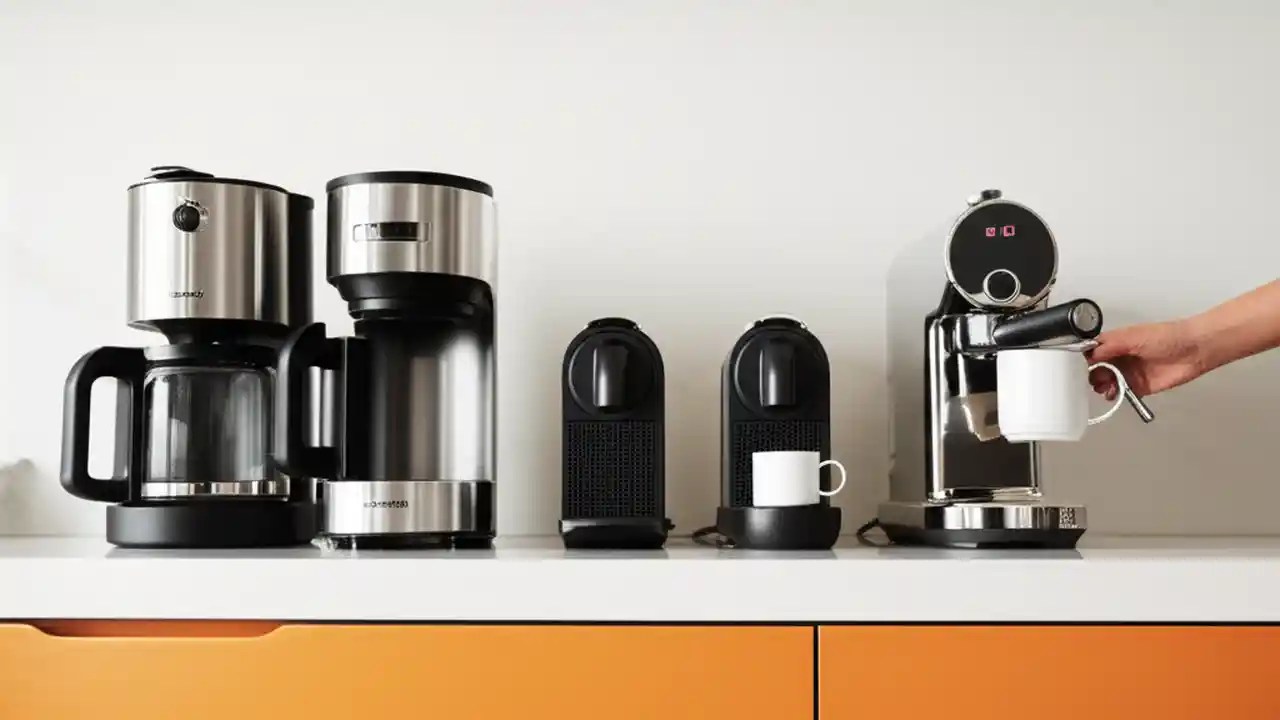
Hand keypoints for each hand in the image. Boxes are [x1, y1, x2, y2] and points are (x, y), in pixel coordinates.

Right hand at [1087, 320, 1207, 398]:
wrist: (1193, 350)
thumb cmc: (1166, 337)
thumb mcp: (1132, 337)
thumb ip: (1108, 346)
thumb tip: (1088, 355)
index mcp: (1115, 342)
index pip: (1091, 352)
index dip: (1082, 359)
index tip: (1076, 367)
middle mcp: (1119, 357)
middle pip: (1095, 369)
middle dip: (1091, 374)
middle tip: (1094, 378)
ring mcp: (1128, 372)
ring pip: (1106, 382)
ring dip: (1101, 386)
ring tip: (1105, 386)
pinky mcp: (1138, 386)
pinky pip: (1121, 393)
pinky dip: (1114, 395)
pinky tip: (1113, 394)